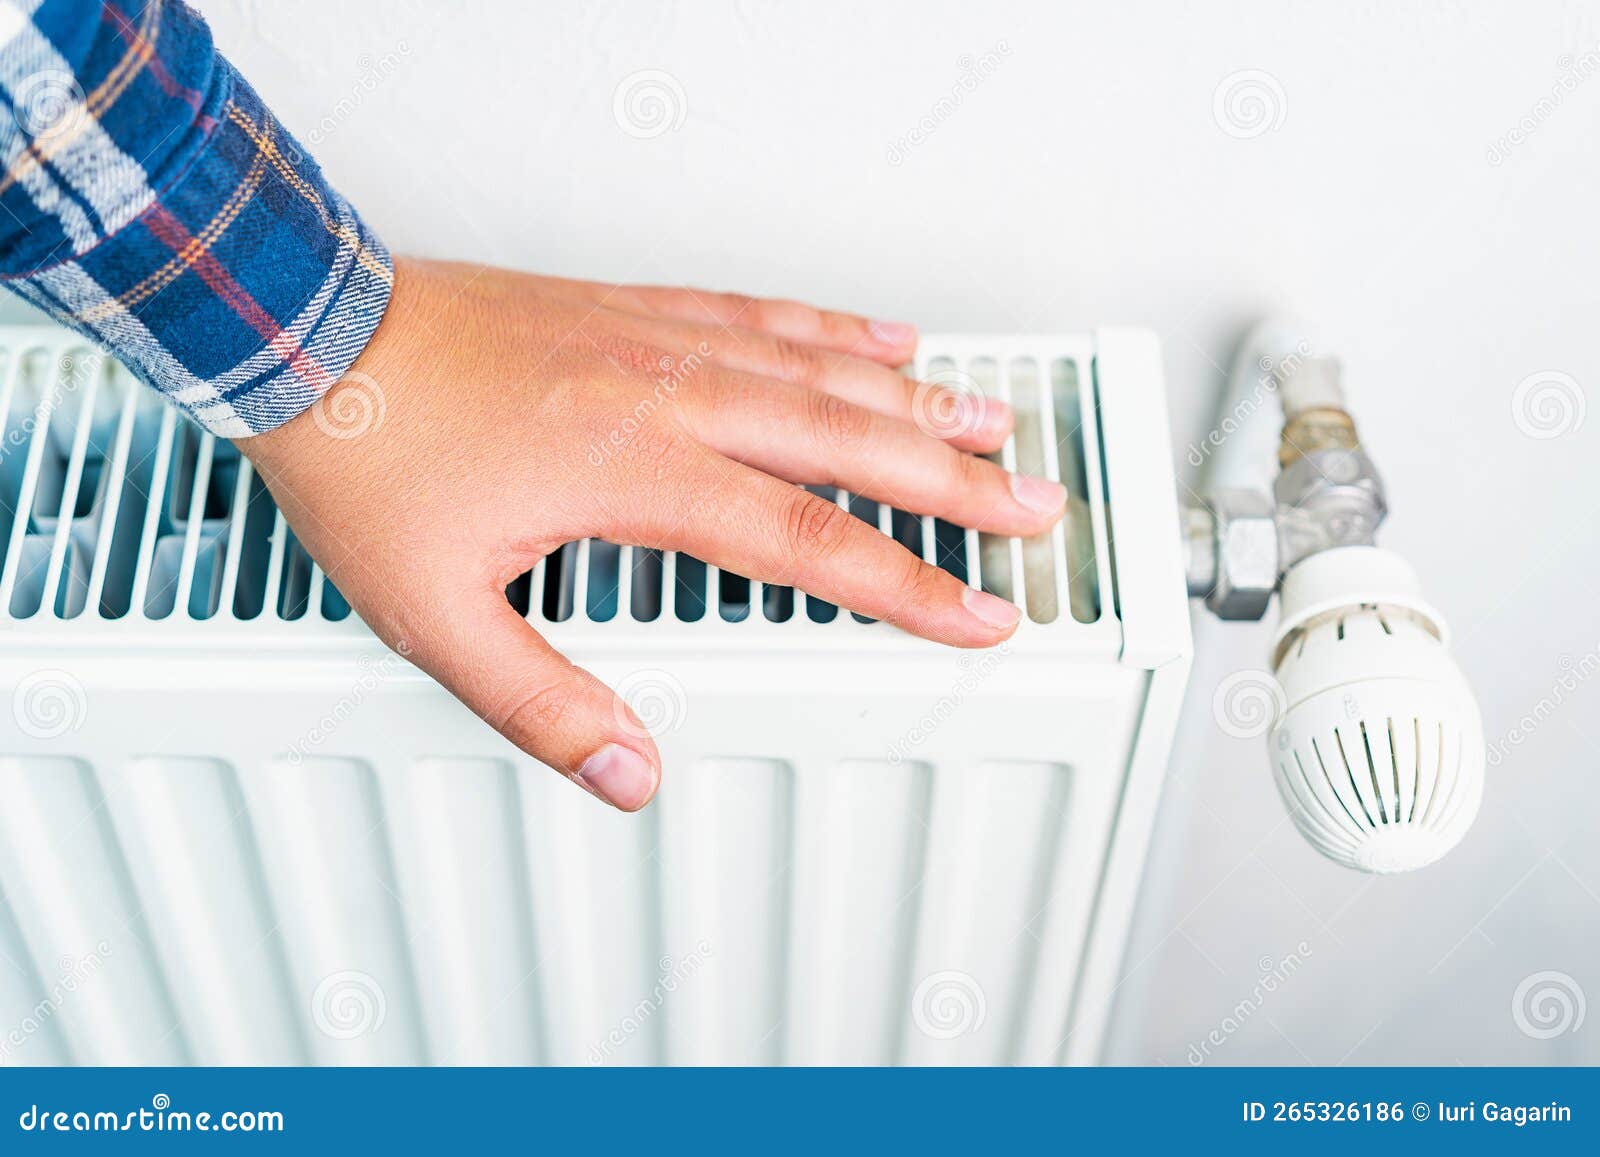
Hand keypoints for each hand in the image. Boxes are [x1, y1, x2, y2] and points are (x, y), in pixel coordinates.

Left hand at [241, 258, 1066, 810]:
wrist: (312, 332)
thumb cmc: (371, 460)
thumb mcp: (436, 616)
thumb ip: (540, 703)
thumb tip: (627, 774)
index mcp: (637, 473)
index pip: (807, 542)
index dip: (907, 584)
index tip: (980, 611)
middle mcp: (670, 396)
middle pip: (847, 441)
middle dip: (953, 482)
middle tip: (1032, 505)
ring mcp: (660, 342)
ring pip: (822, 367)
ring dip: (917, 397)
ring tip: (993, 420)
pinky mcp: (637, 310)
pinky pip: (762, 313)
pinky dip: (833, 327)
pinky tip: (879, 335)